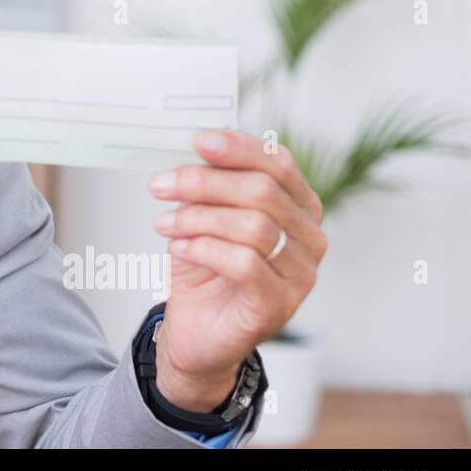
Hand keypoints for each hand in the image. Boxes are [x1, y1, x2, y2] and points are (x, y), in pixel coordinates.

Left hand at [147, 129, 325, 411]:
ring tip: (164, 222)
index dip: (239, 148)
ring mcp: (301, 274)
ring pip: (255, 227)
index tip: (198, 140)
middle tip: (160, 184)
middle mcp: (310, 239)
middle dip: (204, 182)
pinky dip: (205, 249)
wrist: (197, 330)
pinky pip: (245, 263)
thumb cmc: (204, 267)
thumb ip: (209, 183)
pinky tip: (178, 248)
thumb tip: (194, 144)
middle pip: (263, 192)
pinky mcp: (280, 304)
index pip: (280, 164)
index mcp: (298, 207)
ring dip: (198, 217)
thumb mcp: (204, 216)